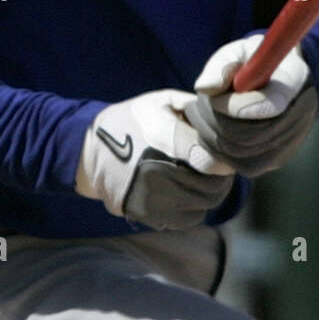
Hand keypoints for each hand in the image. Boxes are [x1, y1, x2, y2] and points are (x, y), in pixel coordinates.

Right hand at [76, 89, 234, 230]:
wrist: (89, 150)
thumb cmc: (132, 120)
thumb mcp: (161, 101)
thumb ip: (195, 109)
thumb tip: (229, 118)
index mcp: (164, 140)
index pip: (213, 160)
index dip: (225, 158)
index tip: (225, 153)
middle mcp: (157, 171)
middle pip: (214, 185)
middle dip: (221, 175)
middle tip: (217, 164)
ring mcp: (152, 197)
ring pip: (205, 204)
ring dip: (210, 191)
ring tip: (204, 176)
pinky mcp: (147, 214)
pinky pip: (189, 218)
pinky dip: (196, 207)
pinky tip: (188, 191)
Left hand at [183, 34, 317, 176]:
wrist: (274, 79)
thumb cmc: (252, 61)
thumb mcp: (237, 52)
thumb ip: (222, 65)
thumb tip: (205, 89)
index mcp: (295, 78)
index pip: (272, 103)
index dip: (237, 106)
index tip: (212, 98)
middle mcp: (302, 113)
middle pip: (251, 134)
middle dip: (216, 119)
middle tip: (198, 104)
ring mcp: (292, 141)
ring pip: (240, 152)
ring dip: (212, 134)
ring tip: (201, 113)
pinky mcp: (277, 159)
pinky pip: (240, 163)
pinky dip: (218, 149)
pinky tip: (211, 129)